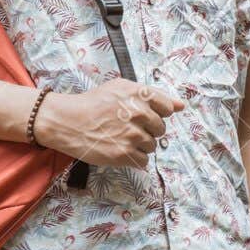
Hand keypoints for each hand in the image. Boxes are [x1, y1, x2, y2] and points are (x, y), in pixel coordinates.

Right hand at [34, 80, 183, 168]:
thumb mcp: (122, 88)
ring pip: (152, 146)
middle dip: (147, 129)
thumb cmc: (94, 103)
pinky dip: (133, 158)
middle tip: (126, 126)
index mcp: (140, 94)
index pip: (167, 108)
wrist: (68, 121)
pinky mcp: (125, 154)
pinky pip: (143, 161)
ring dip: (139, 144)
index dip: (156, 113)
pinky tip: (118, 149)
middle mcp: (139, 114)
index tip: (142, 115)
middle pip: (160, 129)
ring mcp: (133, 135)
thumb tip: (181, 105)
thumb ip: (154, 95)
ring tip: (119, 137)